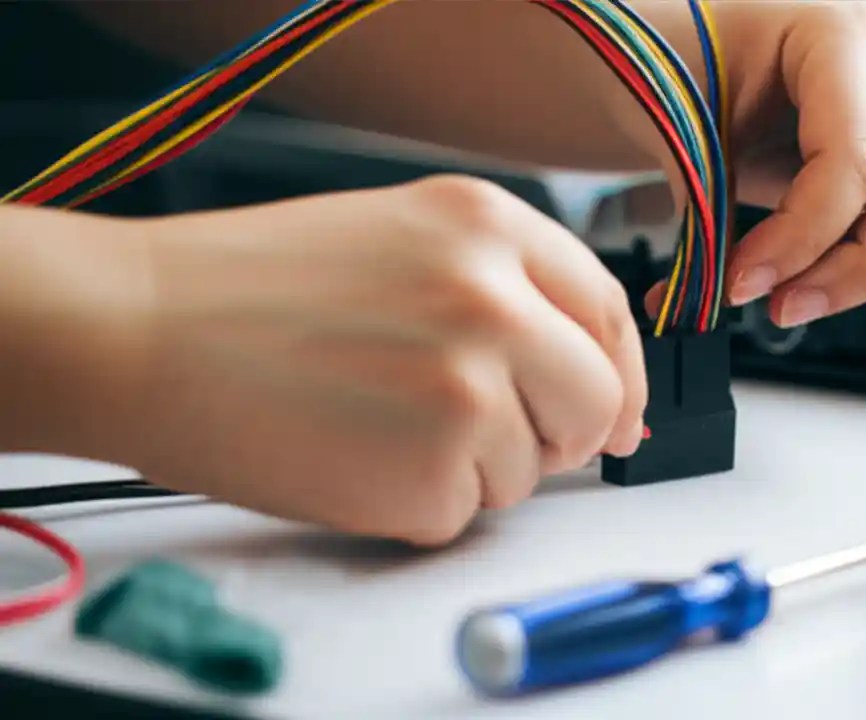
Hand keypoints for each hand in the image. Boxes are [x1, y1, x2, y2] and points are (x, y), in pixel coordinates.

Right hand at [120, 177, 644, 544]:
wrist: (140, 329)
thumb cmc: (249, 288)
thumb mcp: (400, 237)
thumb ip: (508, 292)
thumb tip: (595, 384)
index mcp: (487, 225)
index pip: (609, 310)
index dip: (619, 372)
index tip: (617, 411)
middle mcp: (494, 298)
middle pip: (597, 399)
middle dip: (562, 433)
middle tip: (494, 436)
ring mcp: (470, 387)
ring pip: (533, 468)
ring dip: (473, 467)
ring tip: (377, 424)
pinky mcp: (434, 472)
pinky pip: (466, 514)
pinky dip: (418, 504)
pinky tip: (352, 457)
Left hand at [638, 2, 865, 327]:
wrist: (671, 54)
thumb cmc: (675, 60)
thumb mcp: (677, 119)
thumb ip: (703, 199)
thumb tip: (711, 291)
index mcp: (842, 33)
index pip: (854, 155)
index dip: (803, 234)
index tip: (742, 280)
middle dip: (859, 267)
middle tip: (784, 305)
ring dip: (855, 275)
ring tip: (781, 299)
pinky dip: (846, 266)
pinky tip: (792, 278)